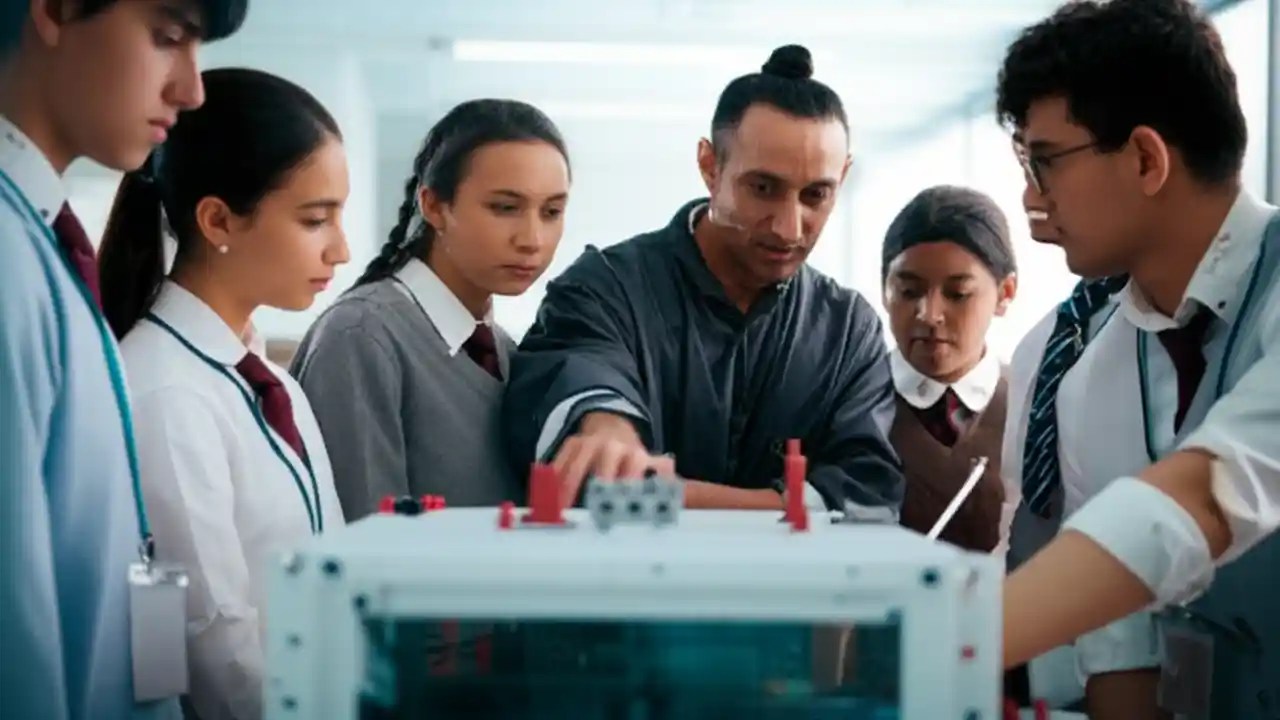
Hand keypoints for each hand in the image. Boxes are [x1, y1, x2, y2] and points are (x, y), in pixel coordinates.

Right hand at [552, 412, 674, 507]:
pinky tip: (545, 501)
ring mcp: (591, 443)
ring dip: (567, 491)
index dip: (631, 492)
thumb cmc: (634, 464)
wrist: (612, 428)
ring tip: (560, 514)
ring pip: (577, 467)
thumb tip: (670, 514)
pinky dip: (552, 482)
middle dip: (600, 490)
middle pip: (605, 468)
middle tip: (593, 515)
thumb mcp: (652, 473)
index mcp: (638, 457)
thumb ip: (660, 491)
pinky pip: (559, 463)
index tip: (626, 511)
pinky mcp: (572, 443)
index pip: (636, 475)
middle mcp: (615, 447)